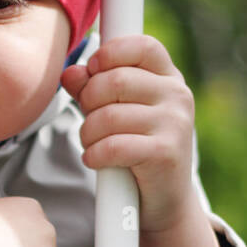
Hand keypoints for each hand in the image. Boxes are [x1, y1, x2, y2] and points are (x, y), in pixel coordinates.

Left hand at [60, 34, 195, 233]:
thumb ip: (92, 88)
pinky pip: (113, 146)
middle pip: (114, 80)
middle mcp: (177, 96)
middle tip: (89, 121)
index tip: (92, 73)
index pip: (140, 46)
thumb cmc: (137, 149)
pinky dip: (95, 154)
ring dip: (87, 134)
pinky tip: (95, 159)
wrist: (163, 200)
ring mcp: (175, 124)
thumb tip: (70, 73)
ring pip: (108, 116)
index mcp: (169, 78)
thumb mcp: (116, 112)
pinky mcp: (165, 153)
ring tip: (91, 144)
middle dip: (88, 102)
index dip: (108, 54)